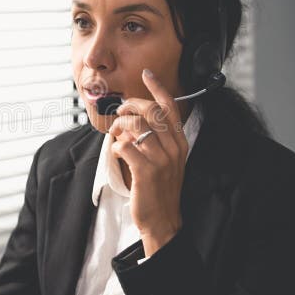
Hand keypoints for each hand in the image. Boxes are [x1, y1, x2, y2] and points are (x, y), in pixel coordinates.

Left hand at [109, 68, 188, 255]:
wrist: (163, 221)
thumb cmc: (160, 189)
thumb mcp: (167, 161)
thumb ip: (156, 140)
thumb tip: (133, 121)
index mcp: (180, 142)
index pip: (170, 107)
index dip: (158, 87)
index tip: (147, 73)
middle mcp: (174, 148)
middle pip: (150, 111)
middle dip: (130, 106)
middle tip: (119, 112)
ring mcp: (161, 160)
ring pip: (136, 127)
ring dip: (119, 127)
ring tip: (114, 135)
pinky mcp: (146, 172)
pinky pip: (125, 147)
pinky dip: (115, 146)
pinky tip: (116, 153)